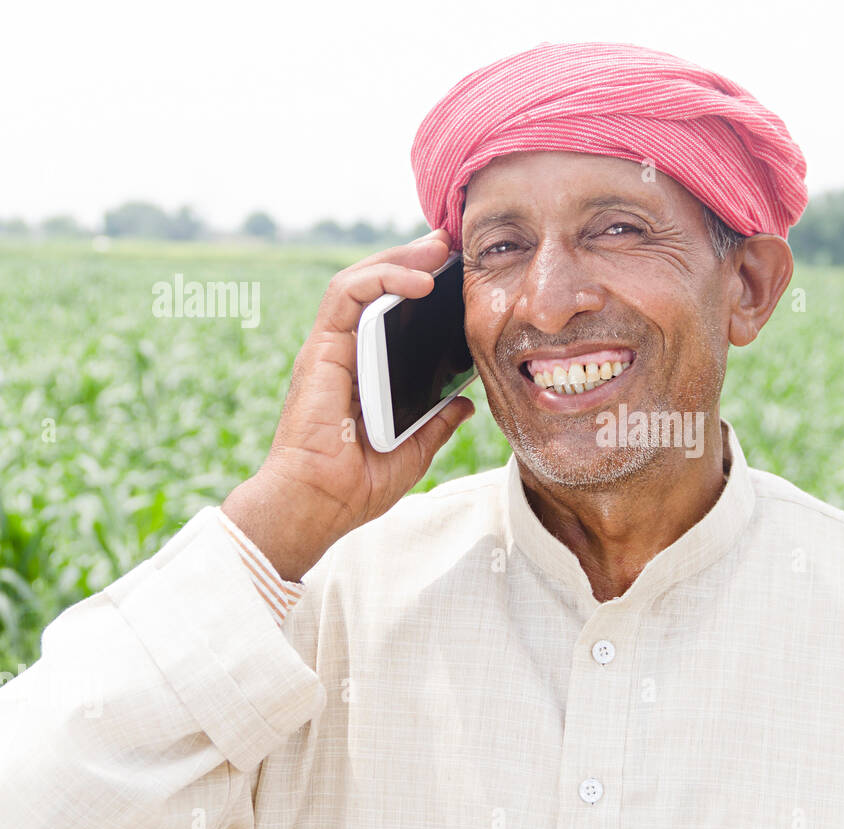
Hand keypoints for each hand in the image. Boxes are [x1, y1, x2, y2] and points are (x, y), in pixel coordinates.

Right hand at [222, 230, 474, 580]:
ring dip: (399, 259)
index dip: (417, 289)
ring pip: (360, 282)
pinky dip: (381, 279)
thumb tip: (465, 403)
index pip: (388, 315)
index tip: (456, 277)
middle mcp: (344, 355)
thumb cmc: (354, 488)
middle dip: (411, 260)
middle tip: (450, 246)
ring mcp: (330, 350)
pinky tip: (419, 280)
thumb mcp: (414, 453)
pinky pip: (346, 297)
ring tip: (438, 249)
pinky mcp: (321, 351)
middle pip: (375, 290)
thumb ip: (437, 424)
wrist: (317, 507)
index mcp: (363, 374)